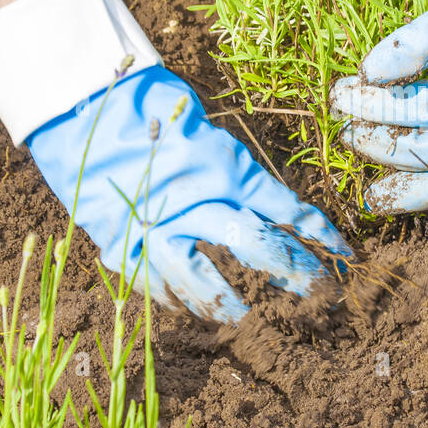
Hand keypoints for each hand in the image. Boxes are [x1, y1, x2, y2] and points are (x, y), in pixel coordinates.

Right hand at [28, 65, 349, 321]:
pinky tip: (194, 306)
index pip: (288, 210)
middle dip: (296, 275)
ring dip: (234, 304)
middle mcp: (200, 204)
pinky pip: (161, 287)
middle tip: (319, 294)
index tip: (345, 254)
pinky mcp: (125, 249)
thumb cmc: (150, 110)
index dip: (321, 235)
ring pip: (208, 283)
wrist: (82, 111)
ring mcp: (161, 232)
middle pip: (260, 249)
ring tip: (250, 317)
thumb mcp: (207, 134)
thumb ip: (237, 175)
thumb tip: (273, 212)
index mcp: (226, 170)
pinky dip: (180, 299)